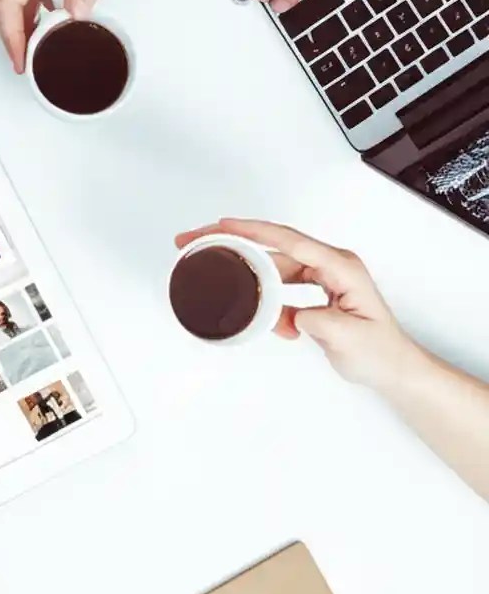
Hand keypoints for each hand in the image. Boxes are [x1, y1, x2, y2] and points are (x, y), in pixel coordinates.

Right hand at [175, 219, 421, 387]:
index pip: (291, 242)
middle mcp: (331, 265)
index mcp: (341, 267)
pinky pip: (280, 285)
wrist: (393, 368)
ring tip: (217, 268)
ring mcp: (322, 276)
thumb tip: (286, 313)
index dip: (255, 231)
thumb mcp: (347, 337)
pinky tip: (260, 312)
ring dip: (249, 272)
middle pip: (275, 246)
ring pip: (274, 265)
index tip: (224, 226)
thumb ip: (315, 320)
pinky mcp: (314, 289)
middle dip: (236, 241)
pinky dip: (266, 298)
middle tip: (200, 241)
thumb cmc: (380, 351)